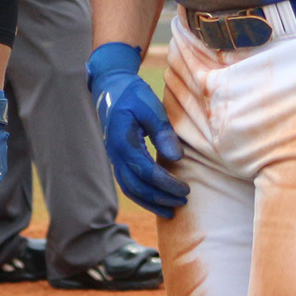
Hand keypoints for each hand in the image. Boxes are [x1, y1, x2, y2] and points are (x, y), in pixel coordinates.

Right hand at [88, 42, 188, 217]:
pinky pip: (127, 183)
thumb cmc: (132, 94)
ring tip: (171, 210)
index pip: (146, 172)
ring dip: (150, 201)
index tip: (186, 189)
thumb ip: (162, 132)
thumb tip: (176, 158)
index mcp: (123, 142)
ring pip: (129, 189)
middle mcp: (115, 154)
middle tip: (183, 201)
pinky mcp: (117, 158)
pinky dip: (142, 195)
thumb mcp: (150, 107)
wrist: (110, 86)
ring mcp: (114, 157)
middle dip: (160, 197)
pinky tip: (157, 199)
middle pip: (136, 186)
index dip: (167, 184)